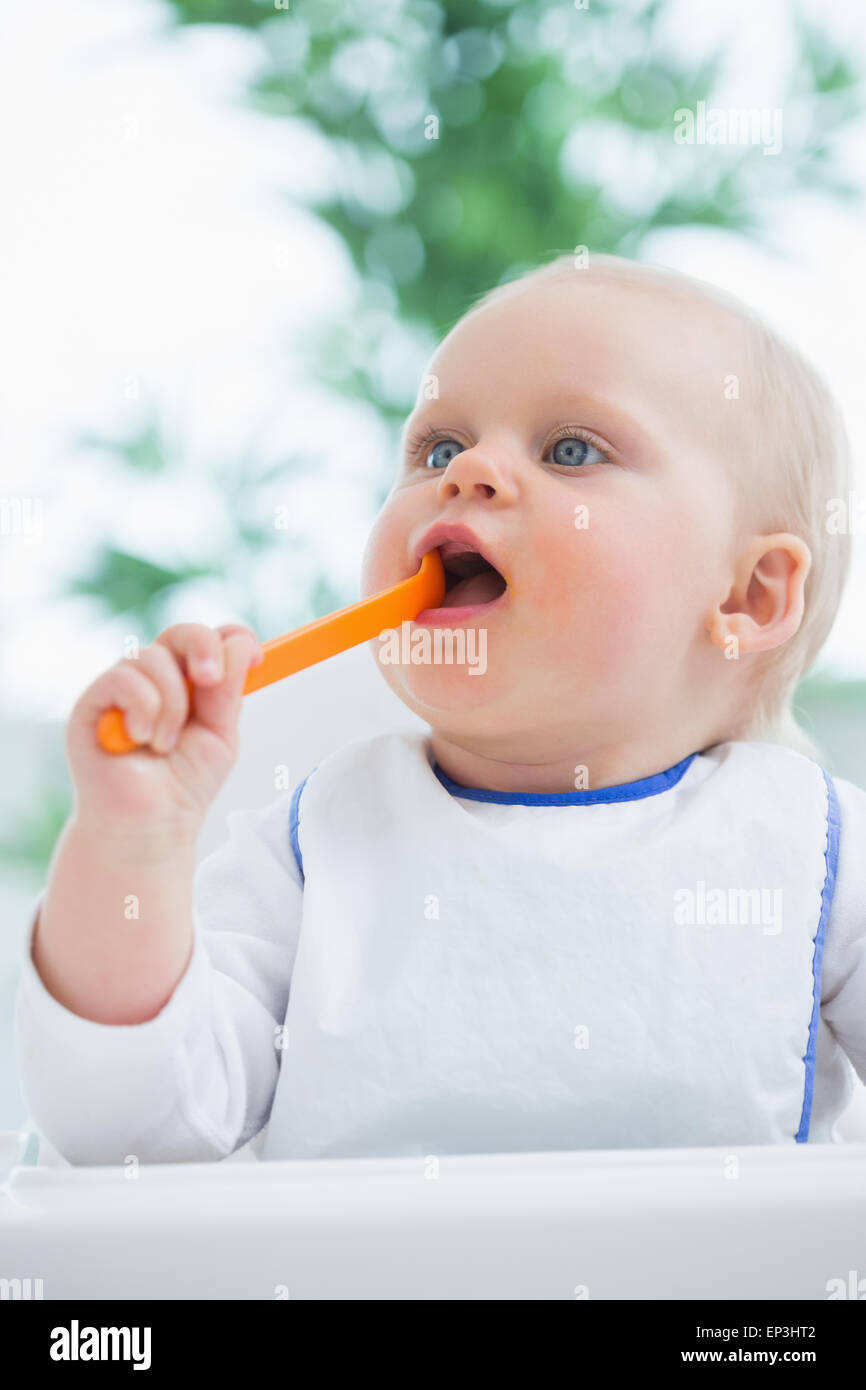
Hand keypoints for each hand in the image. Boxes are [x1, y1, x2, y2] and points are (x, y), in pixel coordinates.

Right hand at [67, 624, 263, 842]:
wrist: (151, 826)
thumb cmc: (184, 785)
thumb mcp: (220, 735)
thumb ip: (228, 690)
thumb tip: (239, 644)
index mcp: (186, 684)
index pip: (205, 641)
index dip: (229, 638)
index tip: (254, 655)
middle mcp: (152, 680)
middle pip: (179, 633)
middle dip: (203, 648)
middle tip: (210, 680)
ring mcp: (120, 689)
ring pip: (152, 658)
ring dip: (171, 704)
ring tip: (166, 744)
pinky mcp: (92, 703)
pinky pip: (122, 677)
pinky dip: (143, 709)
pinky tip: (141, 739)